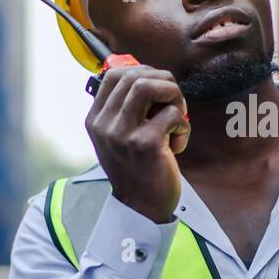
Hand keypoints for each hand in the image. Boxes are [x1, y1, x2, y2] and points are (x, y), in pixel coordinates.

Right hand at [84, 65, 189, 223]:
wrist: (141, 207)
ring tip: (178, 117)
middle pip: (134, 76)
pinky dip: (183, 125)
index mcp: (95, 119)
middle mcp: (104, 124)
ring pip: (148, 86)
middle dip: (164, 82)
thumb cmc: (137, 169)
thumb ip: (125, 110)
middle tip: (175, 103)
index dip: (143, 71)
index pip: (113, 75)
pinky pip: (171, 113)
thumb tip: (150, 76)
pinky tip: (178, 143)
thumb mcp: (119, 137)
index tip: (159, 86)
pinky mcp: (144, 144)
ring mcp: (122, 133)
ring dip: (173, 95)